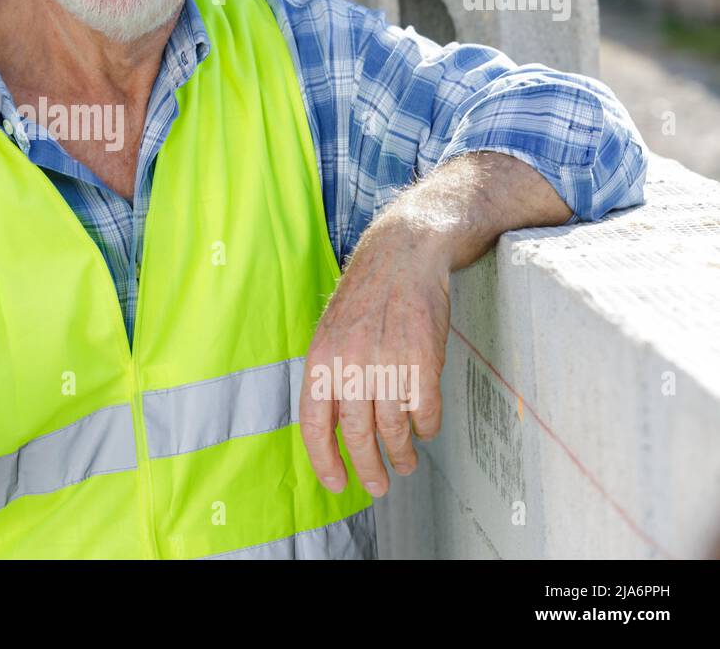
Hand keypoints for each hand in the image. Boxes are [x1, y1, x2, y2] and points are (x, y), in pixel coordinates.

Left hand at [298, 152, 571, 497]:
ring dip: (401, 454)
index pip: (314, 424)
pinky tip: (424, 429)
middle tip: (377, 484)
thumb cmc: (365, 297)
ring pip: (393, 429)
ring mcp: (388, 363)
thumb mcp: (330, 332)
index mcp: (320, 359)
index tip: (337, 482)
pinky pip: (424, 411)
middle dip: (368, 468)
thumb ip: (329, 376)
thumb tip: (330, 426)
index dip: (324, 459)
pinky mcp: (423, 360)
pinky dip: (425, 428)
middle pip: (357, 435)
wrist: (402, 255)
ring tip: (405, 463)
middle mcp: (350, 365)